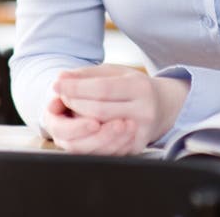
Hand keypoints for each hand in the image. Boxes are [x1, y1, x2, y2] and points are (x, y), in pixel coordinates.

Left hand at [49, 64, 189, 154]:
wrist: (162, 105)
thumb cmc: (134, 85)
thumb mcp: (115, 72)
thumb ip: (87, 74)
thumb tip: (60, 78)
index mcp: (139, 87)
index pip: (102, 89)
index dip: (76, 87)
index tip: (57, 85)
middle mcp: (143, 110)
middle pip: (99, 110)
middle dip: (74, 103)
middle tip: (60, 97)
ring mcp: (141, 131)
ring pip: (101, 132)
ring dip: (78, 123)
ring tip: (67, 112)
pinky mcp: (137, 147)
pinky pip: (107, 147)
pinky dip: (89, 138)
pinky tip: (79, 129)